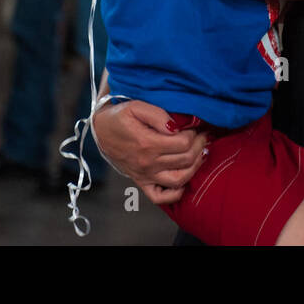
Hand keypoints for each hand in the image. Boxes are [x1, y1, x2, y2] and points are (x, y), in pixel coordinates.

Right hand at [91, 98, 207, 204]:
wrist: (100, 131)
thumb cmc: (119, 116)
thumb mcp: (136, 107)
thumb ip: (158, 115)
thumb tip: (177, 126)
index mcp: (147, 143)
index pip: (183, 143)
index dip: (195, 133)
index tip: (197, 125)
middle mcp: (147, 163)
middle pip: (185, 160)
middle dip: (200, 145)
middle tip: (203, 134)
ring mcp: (145, 175)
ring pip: (179, 179)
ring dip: (196, 166)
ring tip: (200, 152)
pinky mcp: (141, 182)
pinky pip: (160, 197)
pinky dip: (175, 193)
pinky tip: (184, 181)